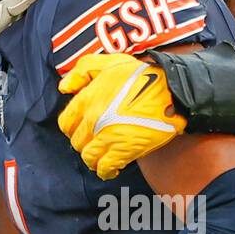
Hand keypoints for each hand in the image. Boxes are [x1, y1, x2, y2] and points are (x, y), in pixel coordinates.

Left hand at [57, 52, 186, 179]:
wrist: (170, 92)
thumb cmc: (142, 75)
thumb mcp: (109, 62)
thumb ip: (82, 71)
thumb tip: (64, 87)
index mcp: (87, 99)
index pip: (66, 123)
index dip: (72, 128)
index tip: (80, 129)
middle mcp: (93, 120)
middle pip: (77, 142)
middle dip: (84, 142)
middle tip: (94, 142)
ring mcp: (107, 137)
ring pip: (88, 157)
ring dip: (93, 159)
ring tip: (100, 157)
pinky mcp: (123, 151)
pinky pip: (106, 168)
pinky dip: (105, 171)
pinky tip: (110, 169)